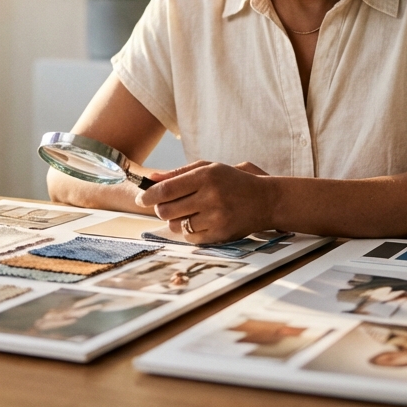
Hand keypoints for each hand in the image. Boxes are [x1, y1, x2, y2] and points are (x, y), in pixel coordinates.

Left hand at [135, 160, 275, 243]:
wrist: (266, 200)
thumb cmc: (234, 182)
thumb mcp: (209, 169)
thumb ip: (179, 173)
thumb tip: (151, 179)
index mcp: (206, 176)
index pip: (166, 189)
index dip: (149, 195)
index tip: (141, 198)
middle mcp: (211, 196)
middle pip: (167, 210)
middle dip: (160, 209)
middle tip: (165, 206)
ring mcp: (216, 217)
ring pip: (177, 226)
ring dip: (175, 221)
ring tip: (186, 213)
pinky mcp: (221, 234)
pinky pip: (191, 238)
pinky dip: (189, 231)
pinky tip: (198, 222)